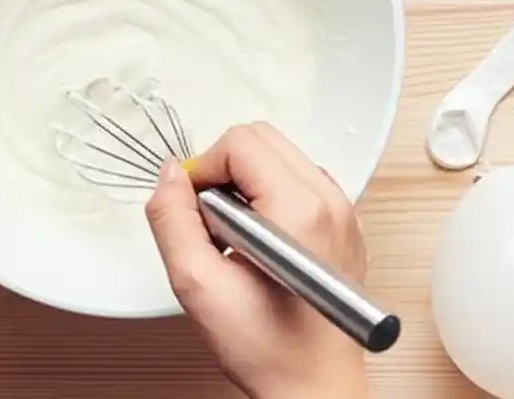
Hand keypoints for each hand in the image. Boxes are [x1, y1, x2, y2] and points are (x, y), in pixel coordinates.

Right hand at [145, 123, 371, 398]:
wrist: (314, 388)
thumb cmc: (269, 350)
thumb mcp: (198, 285)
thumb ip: (172, 220)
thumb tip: (169, 176)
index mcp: (299, 210)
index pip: (239, 142)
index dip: (203, 170)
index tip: (193, 212)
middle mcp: (330, 202)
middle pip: (262, 139)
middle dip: (223, 171)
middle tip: (211, 224)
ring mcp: (343, 213)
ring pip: (280, 157)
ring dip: (245, 186)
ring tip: (234, 240)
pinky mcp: (343, 227)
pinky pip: (298, 183)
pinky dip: (268, 200)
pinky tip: (257, 245)